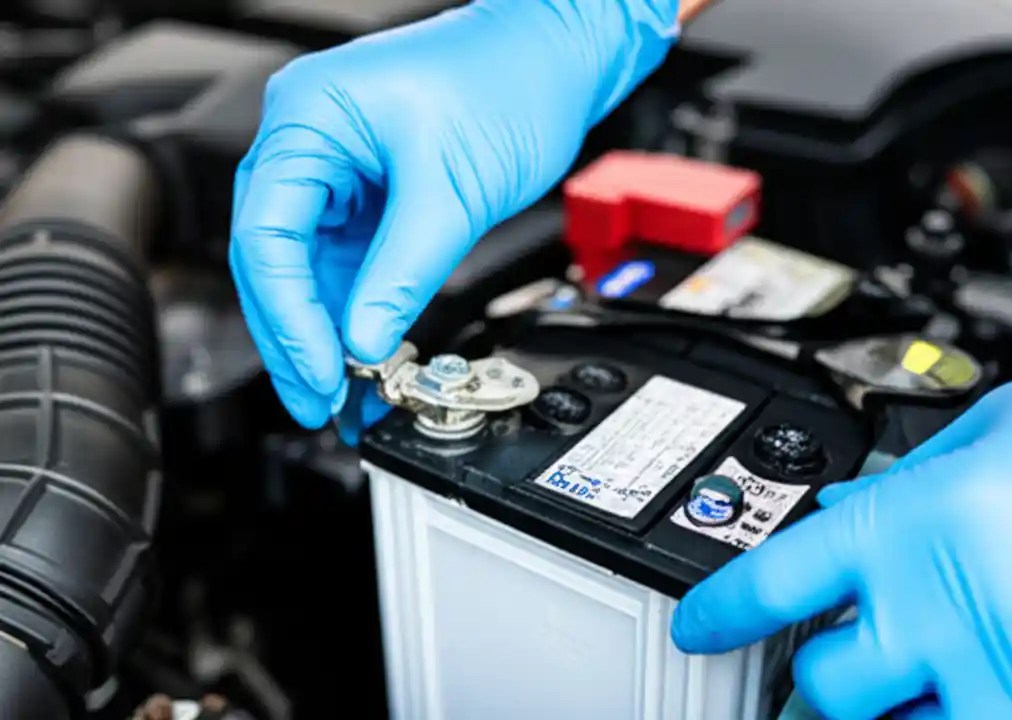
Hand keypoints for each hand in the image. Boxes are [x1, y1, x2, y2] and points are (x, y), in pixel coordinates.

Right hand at [230, 0, 677, 431]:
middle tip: (319, 401)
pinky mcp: (369, 192)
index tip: (322, 372)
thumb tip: (363, 341)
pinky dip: (356, 309)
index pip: (268, 236)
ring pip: (309, 268)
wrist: (555, 57)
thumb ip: (401, 274)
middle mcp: (308, 141)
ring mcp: (337, 168)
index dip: (289, 318)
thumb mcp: (452, 192)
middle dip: (298, 337)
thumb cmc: (507, 82)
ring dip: (326, 332)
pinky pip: (347, 260)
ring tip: (345, 394)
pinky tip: (365, 353)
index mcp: (307, 119)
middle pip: (275, 259)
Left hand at [674, 332, 1011, 718]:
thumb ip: (907, 481)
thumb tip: (839, 516)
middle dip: (820, 678)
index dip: (721, 609)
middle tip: (835, 662)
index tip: (702, 625)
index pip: (775, 582)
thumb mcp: (1004, 425)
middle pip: (826, 686)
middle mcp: (953, 611)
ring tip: (912, 686)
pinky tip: (997, 690)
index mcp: (919, 522)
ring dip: (895, 716)